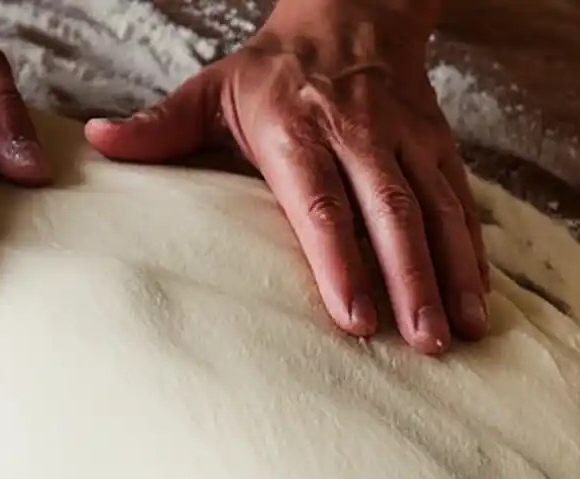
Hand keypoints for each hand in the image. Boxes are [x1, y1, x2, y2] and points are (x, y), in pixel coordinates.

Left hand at [86, 0, 488, 354]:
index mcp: (298, 129)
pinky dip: (473, 252)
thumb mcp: (213, 88)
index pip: (322, 203)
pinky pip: (462, 201)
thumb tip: (98, 143)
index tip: (356, 319)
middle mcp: (359, 135)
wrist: (353, 10)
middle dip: (410, 281)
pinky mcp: (439, 145)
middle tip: (422, 344)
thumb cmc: (274, 69)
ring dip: (451, 274)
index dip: (340, 261)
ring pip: (436, 211)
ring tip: (462, 333)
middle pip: (390, 215)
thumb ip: (160, 126)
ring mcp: (406, 140)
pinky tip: (481, 299)